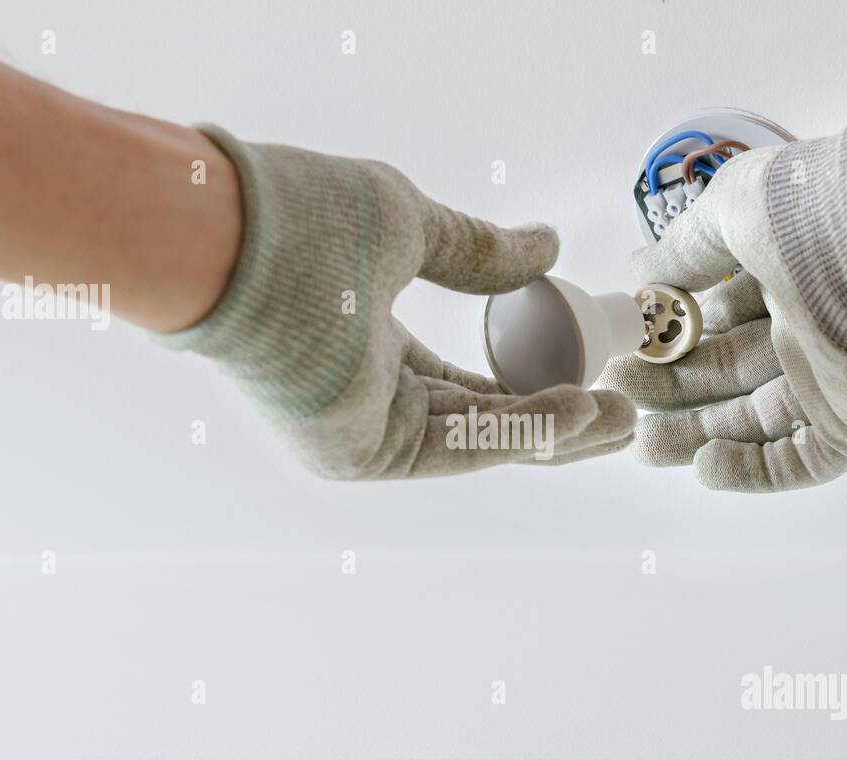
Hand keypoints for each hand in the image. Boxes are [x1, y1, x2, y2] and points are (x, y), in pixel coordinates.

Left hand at [158, 127, 634, 478]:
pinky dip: (525, 429)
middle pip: (479, 422)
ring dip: (553, 433)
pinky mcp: (361, 451)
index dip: (529, 378)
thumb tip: (546, 245)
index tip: (585, 365)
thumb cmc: (296, 221)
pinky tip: (582, 413)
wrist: (227, 235)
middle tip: (619, 412)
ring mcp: (359, 434)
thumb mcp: (407, 228)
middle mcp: (362, 404)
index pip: (464, 381)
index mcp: (366, 351)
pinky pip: (462, 444)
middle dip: (554, 420)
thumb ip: (476, 253)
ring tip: (620, 421)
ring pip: (477, 441)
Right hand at [600, 107, 846, 492]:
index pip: (724, 324)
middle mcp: (812, 330)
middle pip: (731, 378)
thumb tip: (641, 272)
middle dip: (675, 395)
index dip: (675, 344)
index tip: (631, 355)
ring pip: (757, 423)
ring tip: (643, 446)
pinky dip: (754, 470)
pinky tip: (706, 465)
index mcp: (788, 279)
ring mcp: (835, 380)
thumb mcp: (727, 214)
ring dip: (699, 437)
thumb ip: (683, 251)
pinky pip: (804, 461)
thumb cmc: (809, 211)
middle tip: (623, 404)